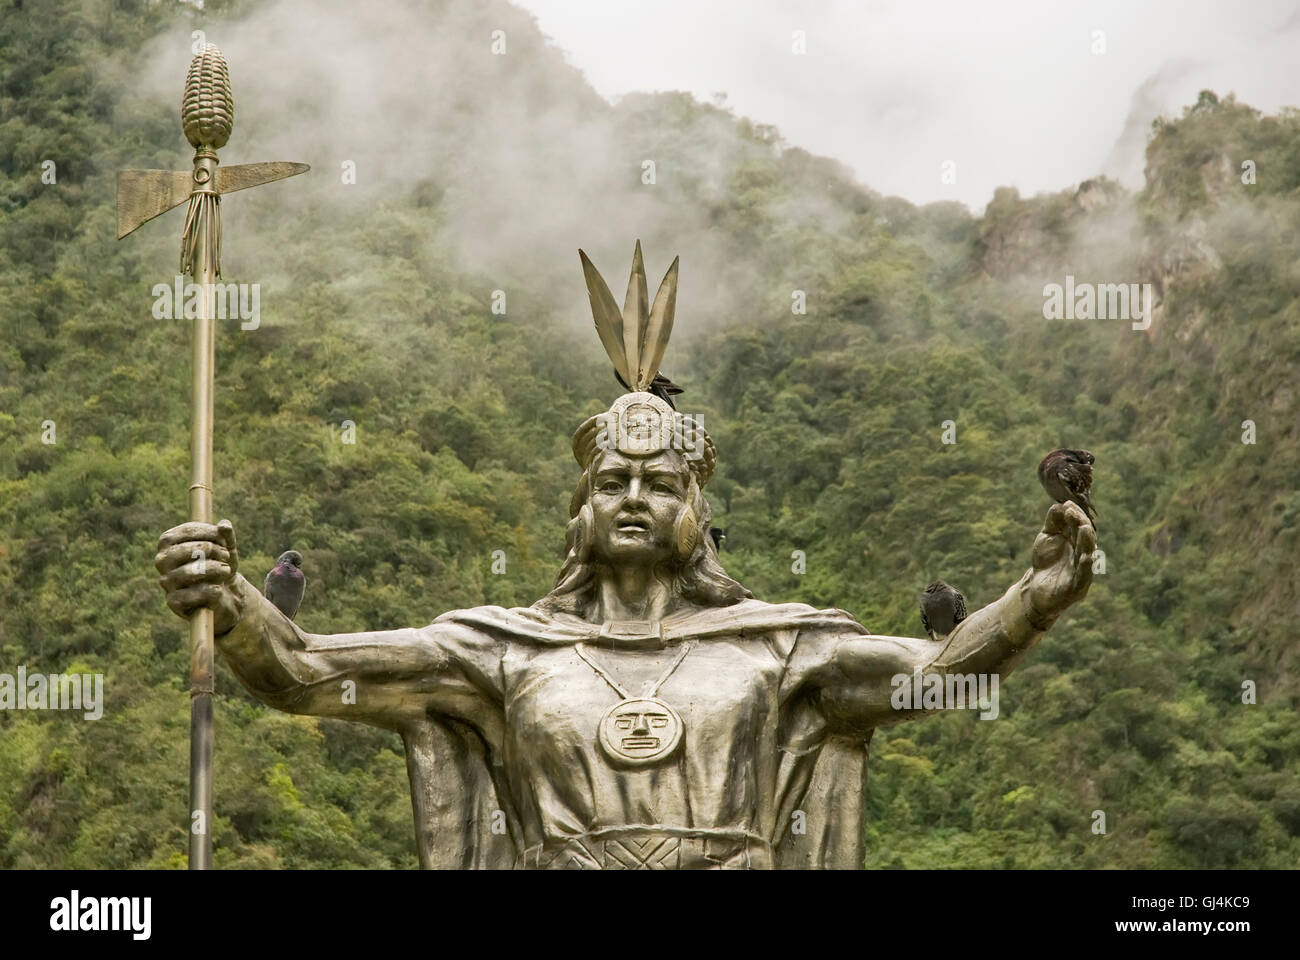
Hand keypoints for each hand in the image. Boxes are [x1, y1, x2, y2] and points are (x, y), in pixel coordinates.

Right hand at [155, 519, 244, 635]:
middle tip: (226, 555)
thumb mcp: (227, 548)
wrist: (226, 594)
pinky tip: (219, 589)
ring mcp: (166, 581)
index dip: (208, 532)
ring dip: (214, 569)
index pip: (185, 531)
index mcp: (169, 542)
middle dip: (211, 550)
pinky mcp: (173, 602)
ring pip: (188, 572)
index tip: (223, 539)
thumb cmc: (220, 565)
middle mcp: (162, 561)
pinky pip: (192, 594)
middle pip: (185, 550)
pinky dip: (210, 590)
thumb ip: (226, 536)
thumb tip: (225, 525)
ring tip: (226, 570)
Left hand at [1026, 501, 1095, 627]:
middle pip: (1086, 538)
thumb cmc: (1046, 561)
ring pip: (1088, 554)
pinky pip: (1084, 575)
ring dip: (1087, 541)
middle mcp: (1083, 554)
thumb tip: (1061, 504)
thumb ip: (1054, 521)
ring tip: (1084, 529)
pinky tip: (1088, 557)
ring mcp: (1082, 571)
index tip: (1068, 505)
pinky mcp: (1078, 587)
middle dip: (1081, 525)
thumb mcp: (1047, 537)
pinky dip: (1087, 566)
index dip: (1075, 515)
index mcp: (1078, 542)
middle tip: (1073, 514)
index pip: (1080, 526)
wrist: (1036, 588)